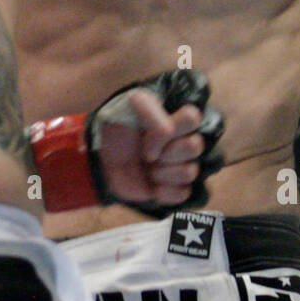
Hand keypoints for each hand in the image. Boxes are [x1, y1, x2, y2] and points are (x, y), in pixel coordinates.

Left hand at [90, 69, 223, 217]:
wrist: (104, 157)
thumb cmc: (119, 127)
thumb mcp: (129, 107)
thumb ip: (151, 112)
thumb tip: (168, 133)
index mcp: (177, 119)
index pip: (193, 118)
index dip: (169, 131)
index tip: (146, 137)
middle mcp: (184, 141)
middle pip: (195, 146)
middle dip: (166, 153)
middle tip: (146, 154)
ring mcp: (181, 165)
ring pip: (191, 172)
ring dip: (163, 173)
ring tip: (147, 169)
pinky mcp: (174, 188)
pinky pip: (184, 193)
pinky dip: (166, 192)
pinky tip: (153, 186)